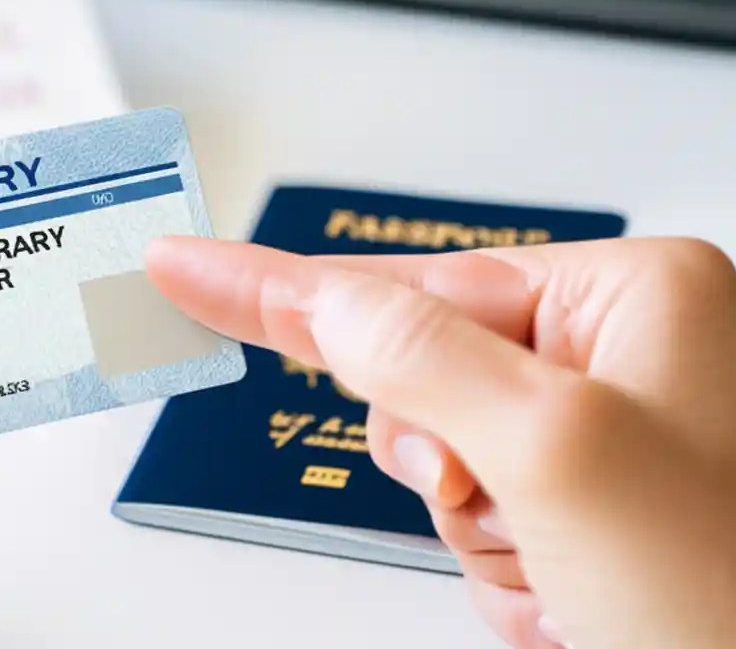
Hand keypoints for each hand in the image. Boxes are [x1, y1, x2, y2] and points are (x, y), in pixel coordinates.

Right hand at [145, 235, 735, 648]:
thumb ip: (421, 358)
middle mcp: (620, 354)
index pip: (407, 285)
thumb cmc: (732, 587)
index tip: (183, 263)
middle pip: (425, 387)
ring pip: (448, 471)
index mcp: (630, 297)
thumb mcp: (557, 456)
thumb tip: (327, 299)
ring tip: (576, 577)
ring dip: (487, 541)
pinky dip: (513, 579)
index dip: (277, 287)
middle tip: (511, 511)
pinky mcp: (592, 509)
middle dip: (448, 470)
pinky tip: (581, 602)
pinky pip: (485, 528)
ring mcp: (606, 437)